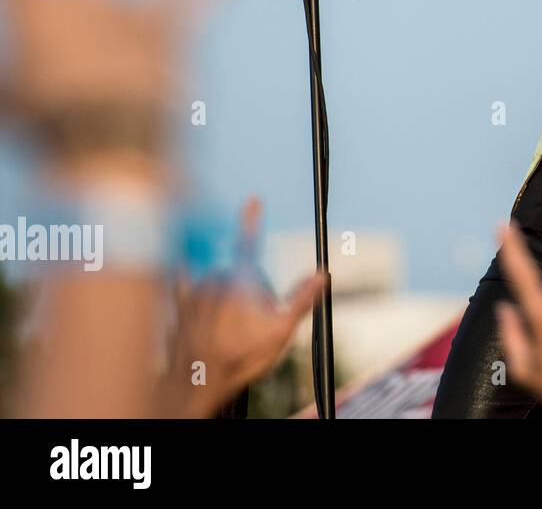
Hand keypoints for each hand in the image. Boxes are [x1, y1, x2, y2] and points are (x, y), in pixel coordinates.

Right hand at [0, 0, 241, 189]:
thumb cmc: (53, 130)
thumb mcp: (9, 98)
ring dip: (118, 25)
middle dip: (76, 20)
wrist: (111, 156)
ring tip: (112, 76)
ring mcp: (129, 3)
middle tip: (75, 73)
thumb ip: (15, 75)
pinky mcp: (172, 25)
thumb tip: (30, 77)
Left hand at [165, 200, 324, 417]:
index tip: (253, 199)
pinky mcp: (180, 305)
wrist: (196, 382)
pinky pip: (184, 281)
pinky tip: (192, 277)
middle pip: (239, 271)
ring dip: (227, 294)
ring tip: (229, 327)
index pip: (250, 243)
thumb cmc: (240, 358)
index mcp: (242, 282)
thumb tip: (321, 275)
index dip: (251, 220)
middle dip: (250, 289)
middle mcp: (215, 279)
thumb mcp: (280, 333)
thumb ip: (300, 300)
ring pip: (217, 280)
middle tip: (253, 322)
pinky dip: (190, 277)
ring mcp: (195, 291)